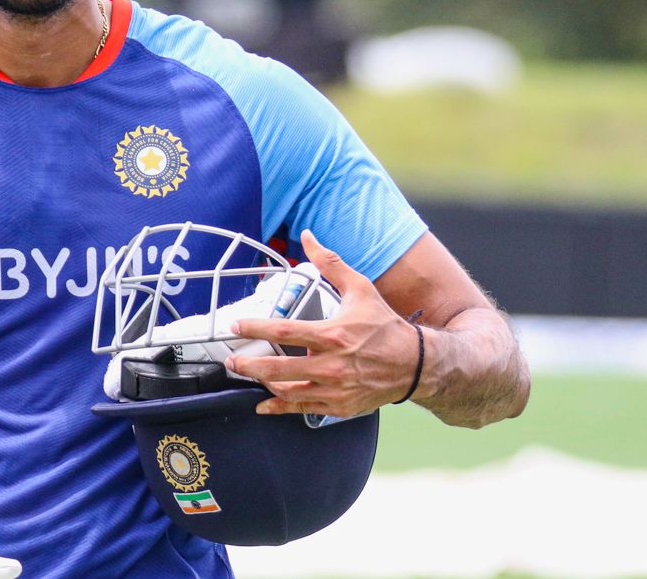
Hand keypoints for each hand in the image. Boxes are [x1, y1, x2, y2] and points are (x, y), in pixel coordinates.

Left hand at [226, 230, 419, 417]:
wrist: (415, 364)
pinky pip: (303, 408)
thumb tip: (308, 236)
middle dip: (249, 365)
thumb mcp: (359, 289)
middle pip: (279, 368)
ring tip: (247, 374)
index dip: (255, 329)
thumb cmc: (385, 325)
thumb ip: (331, 263)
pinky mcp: (340, 405)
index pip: (285, 332)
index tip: (235, 327)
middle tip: (231, 360)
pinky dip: (281, 408)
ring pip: (288, 391)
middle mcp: (333, 364)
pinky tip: (264, 405)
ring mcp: (336, 388)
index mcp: (333, 334)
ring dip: (263, 384)